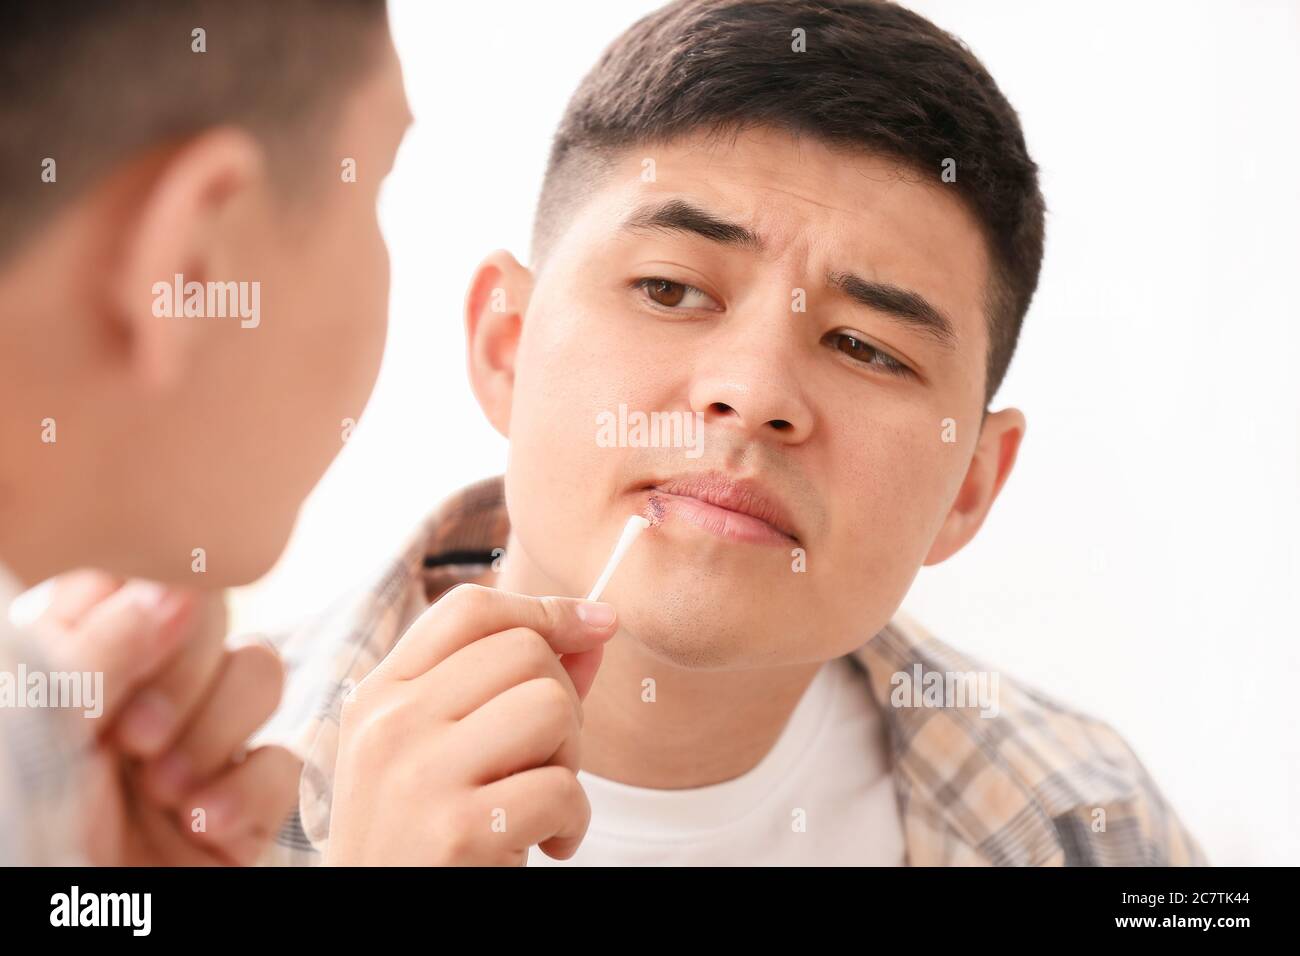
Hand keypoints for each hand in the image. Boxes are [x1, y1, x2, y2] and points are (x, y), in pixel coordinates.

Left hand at [35, 570, 301, 864]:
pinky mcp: (241, 806)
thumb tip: (175, 590)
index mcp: (73, 667)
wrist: (54, 934)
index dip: (144, 613)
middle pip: (210, 619)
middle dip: (185, 675)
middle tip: (135, 738)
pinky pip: (285, 762)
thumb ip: (96, 644)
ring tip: (167, 787)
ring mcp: (195, 749)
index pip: (138, 583)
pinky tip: (205, 824)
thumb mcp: (30, 728)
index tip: (117, 667)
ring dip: (220, 727)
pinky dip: (252, 792)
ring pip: (260, 672)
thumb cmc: (20, 839)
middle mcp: (137, 697)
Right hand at [325, 583, 616, 865]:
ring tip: (543, 797)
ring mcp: (420, 776)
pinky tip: (549, 844)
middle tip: (545, 761)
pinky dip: (575, 821)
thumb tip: (595, 628)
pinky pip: (561, 788)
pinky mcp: (458, 831)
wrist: (380, 926)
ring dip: (570, 757)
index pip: (469, 609)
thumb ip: (513, 685)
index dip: (547, 609)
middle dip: (564, 702)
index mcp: (379, 696)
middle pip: (526, 651)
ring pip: (551, 705)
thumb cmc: (423, 839)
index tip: (598, 624)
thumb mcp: (443, 751)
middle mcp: (391, 725)